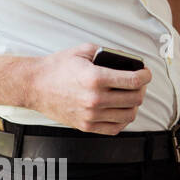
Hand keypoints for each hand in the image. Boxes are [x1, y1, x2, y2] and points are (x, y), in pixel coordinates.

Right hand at [26, 42, 151, 133]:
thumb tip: (125, 60)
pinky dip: (123, 120)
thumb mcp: (81, 51)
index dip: (146, 76)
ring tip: (129, 97)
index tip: (145, 73)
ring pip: (129, 115)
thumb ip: (106, 53)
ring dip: (134, 105)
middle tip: (138, 83)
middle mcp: (95, 99)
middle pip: (135, 99)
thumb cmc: (55, 68)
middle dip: (141, 89)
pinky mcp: (86, 126)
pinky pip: (116, 128)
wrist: (33, 85)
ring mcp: (91, 115)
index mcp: (95, 78)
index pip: (134, 80)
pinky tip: (119, 110)